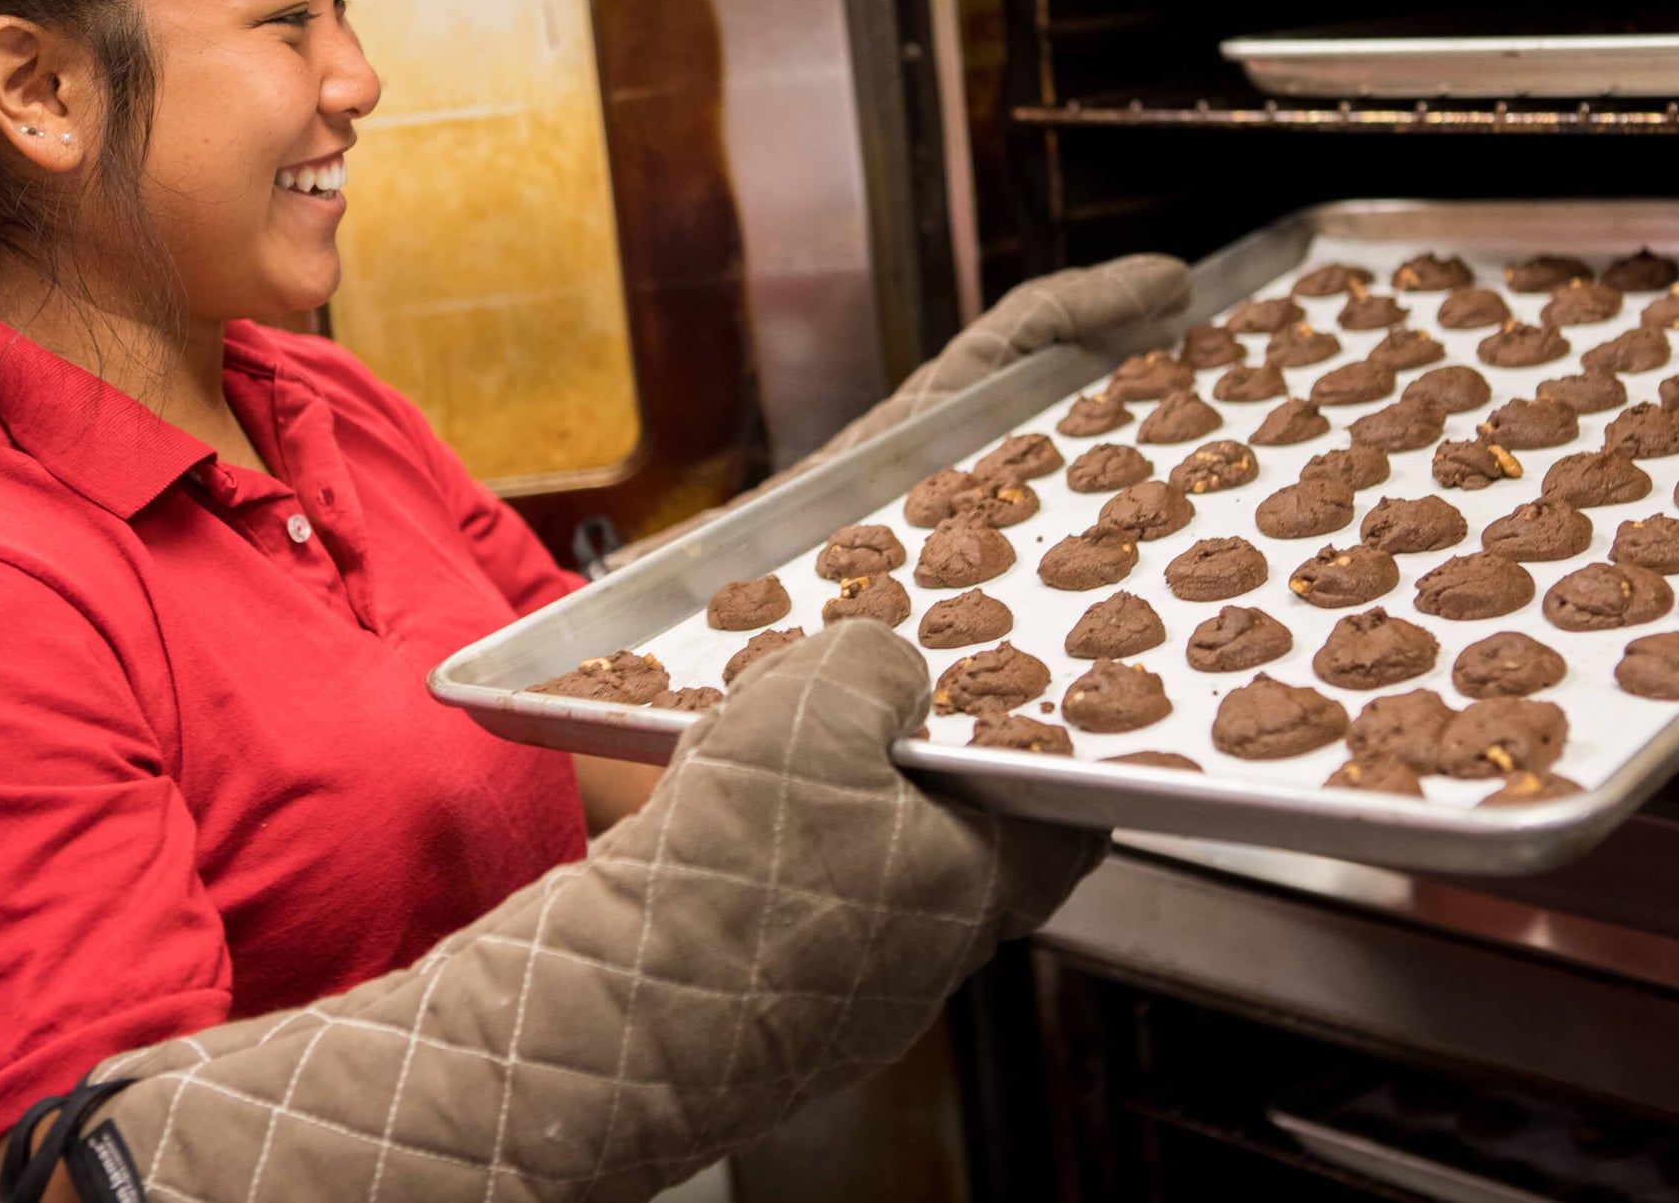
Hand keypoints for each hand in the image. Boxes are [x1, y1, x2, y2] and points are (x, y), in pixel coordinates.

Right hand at [23, 624, 1102, 1202]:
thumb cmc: (738, 868)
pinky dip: (774, 843)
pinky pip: (791, 901)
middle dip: (922, 752)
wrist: (604, 1017)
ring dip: (835, 793)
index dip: (1060, 740)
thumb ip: (876, 661)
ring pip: (867, 864)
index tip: (1037, 684)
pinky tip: (718, 795)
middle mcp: (932, 954)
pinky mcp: (764, 1005)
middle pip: (961, 831)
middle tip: (879, 680)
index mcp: (981, 886)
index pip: (1073, 811)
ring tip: (778, 723)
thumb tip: (887, 667)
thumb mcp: (820, 701)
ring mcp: (848, 991)